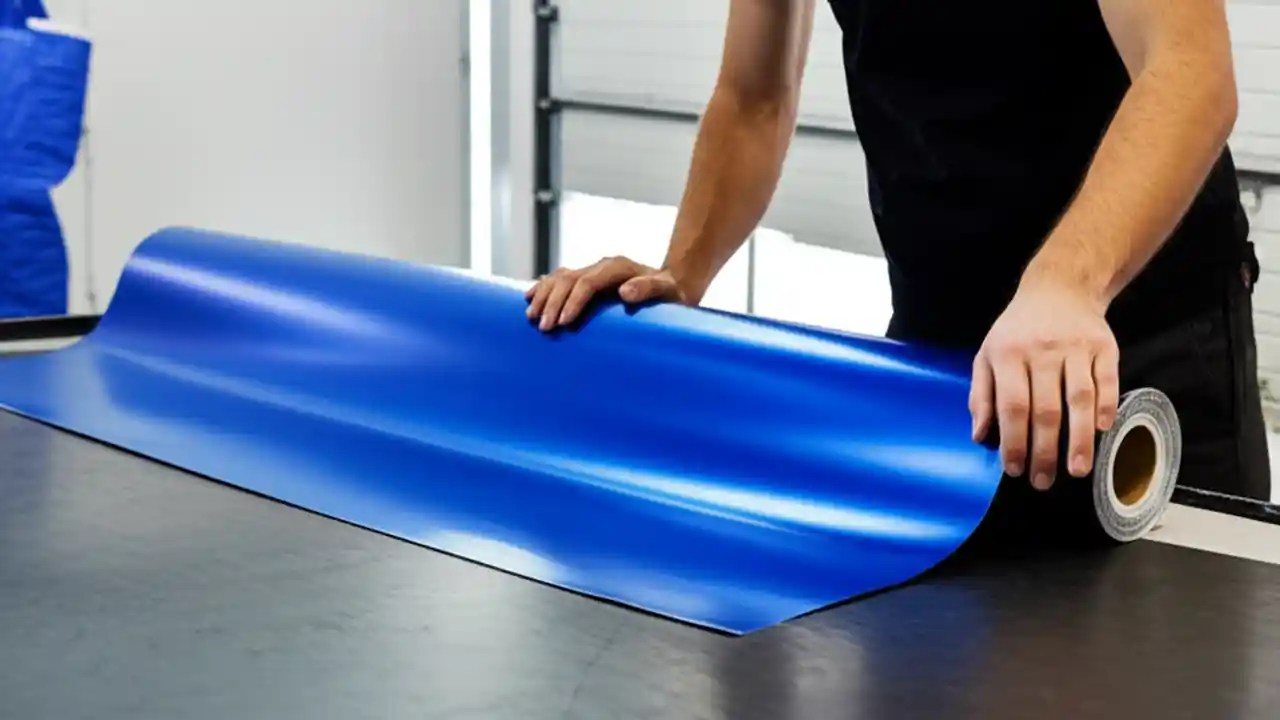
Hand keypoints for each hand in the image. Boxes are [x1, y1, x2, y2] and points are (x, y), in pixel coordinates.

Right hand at [524, 256, 690, 331]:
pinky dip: (543, 287)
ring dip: (543, 295)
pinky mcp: (587, 279)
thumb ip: (648, 288)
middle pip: (568, 279)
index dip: (573, 301)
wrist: (672, 285)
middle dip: (553, 302)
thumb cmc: (671, 293)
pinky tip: (530, 297)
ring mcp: (592, 271)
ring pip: (559, 277)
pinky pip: (559, 279)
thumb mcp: (667, 291)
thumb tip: (626, 291)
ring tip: (531, 317)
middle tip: (544, 327)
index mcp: (617, 267)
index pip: (587, 282)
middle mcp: (601, 266)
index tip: (563, 323)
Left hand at [969, 278, 1119, 489]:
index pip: (1012, 406)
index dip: (1014, 441)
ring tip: (1077, 470)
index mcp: (1008, 355)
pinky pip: (1107, 381)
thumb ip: (981, 395)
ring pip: (1080, 400)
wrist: (1058, 288)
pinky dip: (1107, 407)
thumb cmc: (1017, 331)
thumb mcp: (987, 356)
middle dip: (1044, 451)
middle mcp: (1042, 351)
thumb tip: (980, 436)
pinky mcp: (1104, 346)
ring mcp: (1076, 348)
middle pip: (1045, 409)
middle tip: (1044, 481)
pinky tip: (1103, 431)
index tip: (1015, 469)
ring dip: (1080, 439)